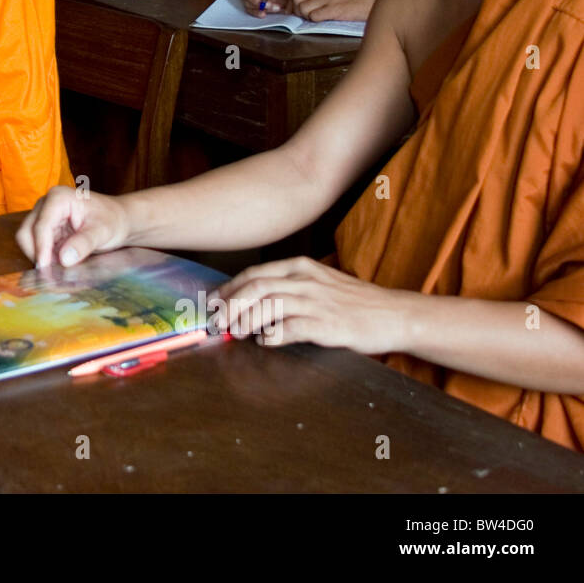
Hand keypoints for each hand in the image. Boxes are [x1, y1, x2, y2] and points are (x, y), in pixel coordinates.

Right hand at [15, 186, 130, 267]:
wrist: (119, 220)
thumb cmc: (113, 220)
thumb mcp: (102, 232)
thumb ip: (84, 243)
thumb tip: (64, 259)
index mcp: (58, 197)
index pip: (41, 225)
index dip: (41, 248)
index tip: (45, 268)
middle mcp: (46, 204)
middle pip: (27, 232)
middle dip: (37, 253)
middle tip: (52, 272)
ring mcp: (44, 216)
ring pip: (28, 240)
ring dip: (40, 257)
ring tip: (59, 269)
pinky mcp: (46, 229)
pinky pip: (37, 246)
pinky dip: (44, 257)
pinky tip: (59, 265)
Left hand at [215, 256, 408, 352]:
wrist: (396, 314)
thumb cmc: (355, 302)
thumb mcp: (319, 283)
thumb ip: (288, 288)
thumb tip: (250, 303)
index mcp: (301, 267)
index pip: (254, 274)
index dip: (229, 289)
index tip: (213, 303)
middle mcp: (306, 280)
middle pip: (256, 287)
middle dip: (230, 304)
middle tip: (217, 322)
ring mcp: (317, 301)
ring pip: (269, 304)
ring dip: (246, 319)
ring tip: (237, 333)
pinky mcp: (328, 323)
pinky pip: (292, 327)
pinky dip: (274, 334)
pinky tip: (266, 341)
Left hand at [289, 0, 380, 21]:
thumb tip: (303, 2)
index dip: (294, 1)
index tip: (297, 9)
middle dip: (296, 9)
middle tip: (303, 16)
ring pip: (302, 7)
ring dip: (304, 16)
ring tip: (314, 18)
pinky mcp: (335, 8)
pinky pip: (313, 16)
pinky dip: (314, 20)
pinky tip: (322, 19)